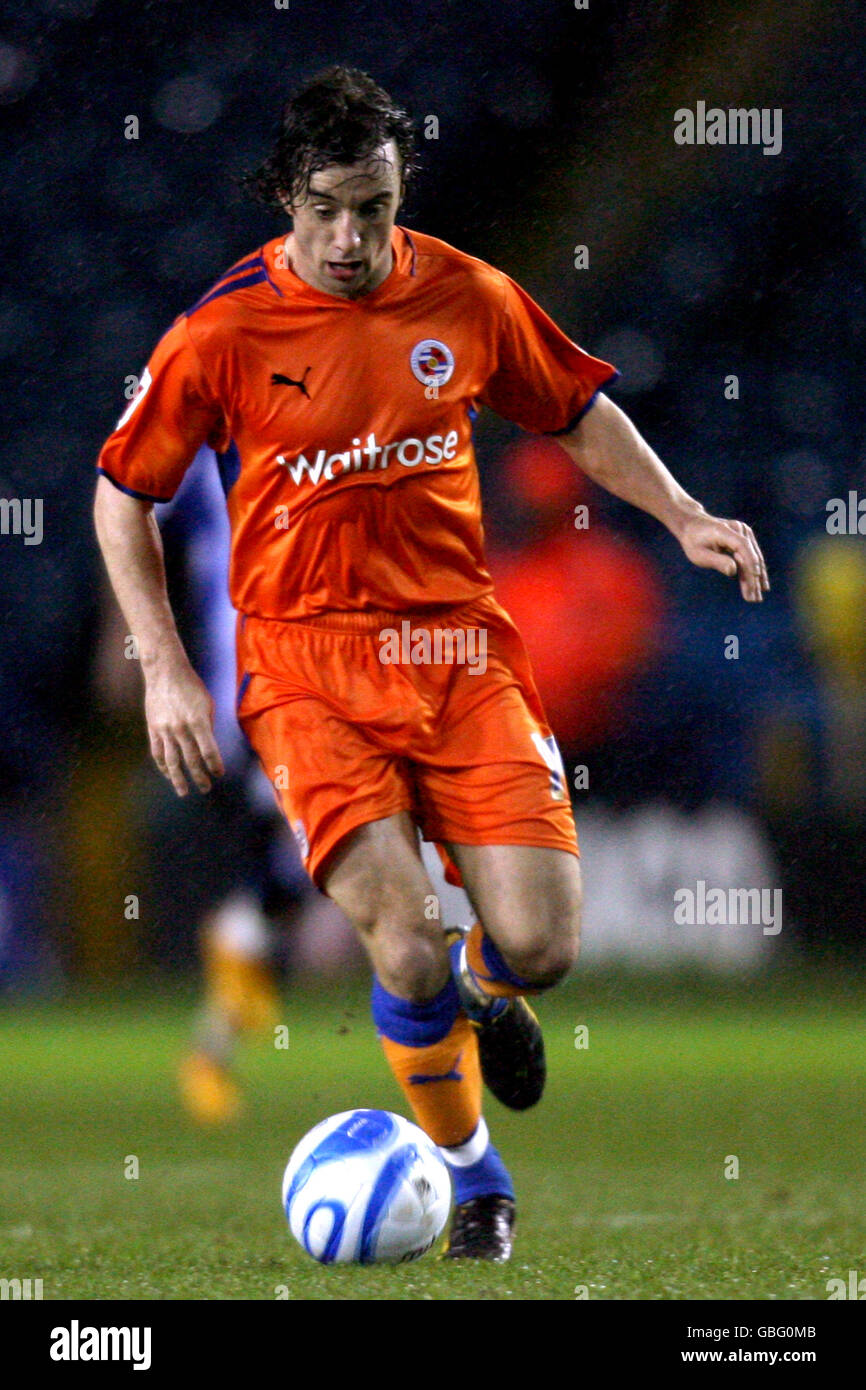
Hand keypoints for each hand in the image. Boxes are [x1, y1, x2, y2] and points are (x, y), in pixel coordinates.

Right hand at [143, 655, 224, 794]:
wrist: (165, 672)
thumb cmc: (191, 686)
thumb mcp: (207, 704)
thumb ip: (208, 726)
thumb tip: (208, 746)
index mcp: (198, 721)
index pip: (209, 751)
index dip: (215, 765)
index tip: (219, 774)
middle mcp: (181, 728)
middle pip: (191, 759)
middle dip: (200, 776)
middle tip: (205, 788)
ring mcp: (165, 730)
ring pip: (172, 761)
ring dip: (178, 779)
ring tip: (183, 792)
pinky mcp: (153, 728)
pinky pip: (158, 752)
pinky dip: (163, 766)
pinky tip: (168, 775)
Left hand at [675, 510, 769, 602]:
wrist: (692, 525)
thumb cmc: (693, 541)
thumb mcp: (699, 554)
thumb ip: (716, 561)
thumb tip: (733, 570)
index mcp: (725, 531)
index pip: (742, 547)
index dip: (749, 563)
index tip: (753, 581)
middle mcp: (739, 529)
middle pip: (750, 555)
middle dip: (753, 578)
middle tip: (754, 599)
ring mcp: (744, 533)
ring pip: (754, 558)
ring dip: (756, 579)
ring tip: (757, 598)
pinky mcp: (745, 539)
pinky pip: (751, 558)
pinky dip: (753, 572)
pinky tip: (759, 586)